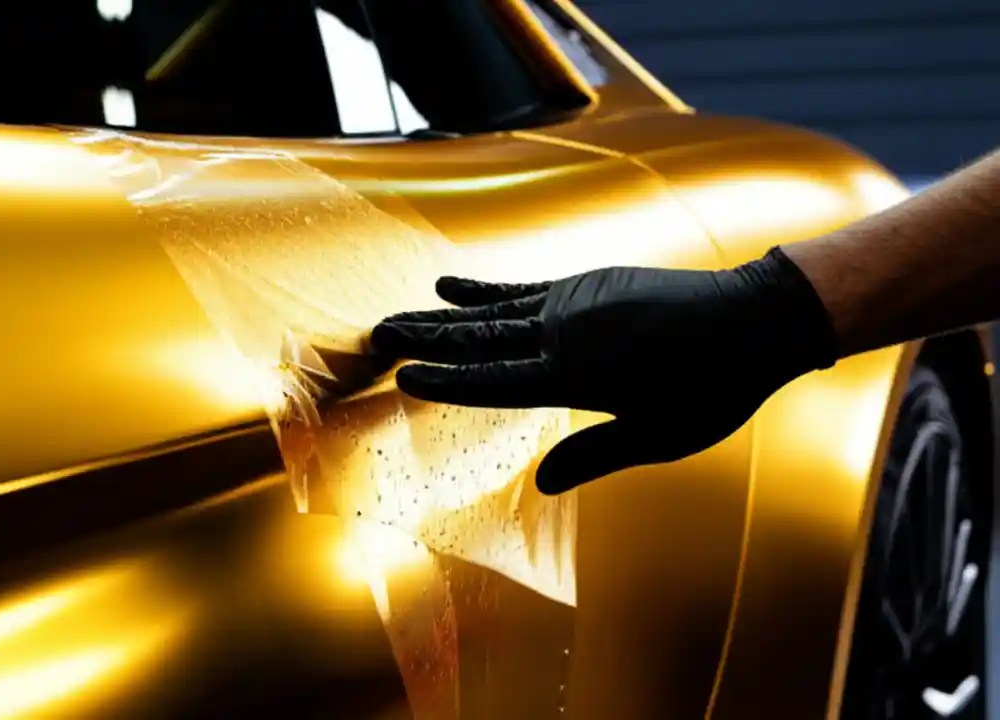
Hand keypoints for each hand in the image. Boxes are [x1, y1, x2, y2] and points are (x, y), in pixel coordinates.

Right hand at [371, 247, 837, 493]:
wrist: (753, 318)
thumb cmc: (712, 390)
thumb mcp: (658, 437)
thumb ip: (594, 455)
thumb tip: (541, 483)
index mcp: (576, 376)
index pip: (494, 380)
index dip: (447, 380)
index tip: (402, 378)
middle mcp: (564, 333)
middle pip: (479, 337)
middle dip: (424, 338)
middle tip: (374, 336)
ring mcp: (572, 302)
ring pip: (491, 310)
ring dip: (440, 313)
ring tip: (395, 315)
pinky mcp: (585, 284)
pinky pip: (521, 288)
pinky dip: (484, 289)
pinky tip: (451, 285)